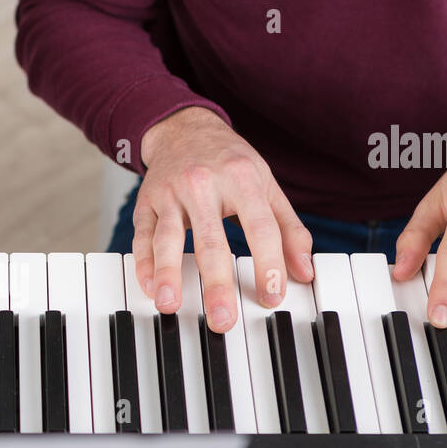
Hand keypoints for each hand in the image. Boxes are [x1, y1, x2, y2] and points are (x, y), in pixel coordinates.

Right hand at [136, 106, 313, 331]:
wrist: (184, 128)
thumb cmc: (230, 162)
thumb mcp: (267, 186)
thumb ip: (289, 229)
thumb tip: (304, 272)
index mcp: (242, 178)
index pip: (260, 228)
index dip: (269, 265)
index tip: (272, 297)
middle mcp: (203, 184)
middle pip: (211, 240)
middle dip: (216, 283)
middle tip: (223, 319)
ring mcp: (170, 192)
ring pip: (167, 237)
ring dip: (167, 273)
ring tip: (170, 304)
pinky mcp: (145, 201)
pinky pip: (142, 235)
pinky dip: (143, 262)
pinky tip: (148, 287)